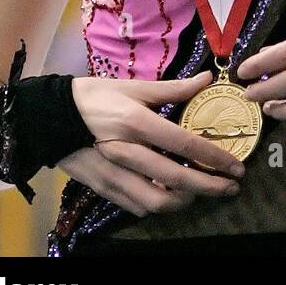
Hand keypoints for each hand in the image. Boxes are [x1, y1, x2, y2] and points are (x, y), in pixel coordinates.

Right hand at [62, 71, 243, 217]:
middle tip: (231, 188)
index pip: (186, 146)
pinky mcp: (101, 188)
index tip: (237, 167)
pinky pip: (135, 205)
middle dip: (209, 188)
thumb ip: (174, 88)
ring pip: (156, 202)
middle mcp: (127, 153)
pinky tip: (170, 196)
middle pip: (176, 181)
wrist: (48, 118)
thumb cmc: (96, 97)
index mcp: (138, 124)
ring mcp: (113, 174)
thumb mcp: (135, 86)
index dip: (215, 159)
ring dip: (184, 201)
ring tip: (201, 192)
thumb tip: (208, 79)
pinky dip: (157, 205)